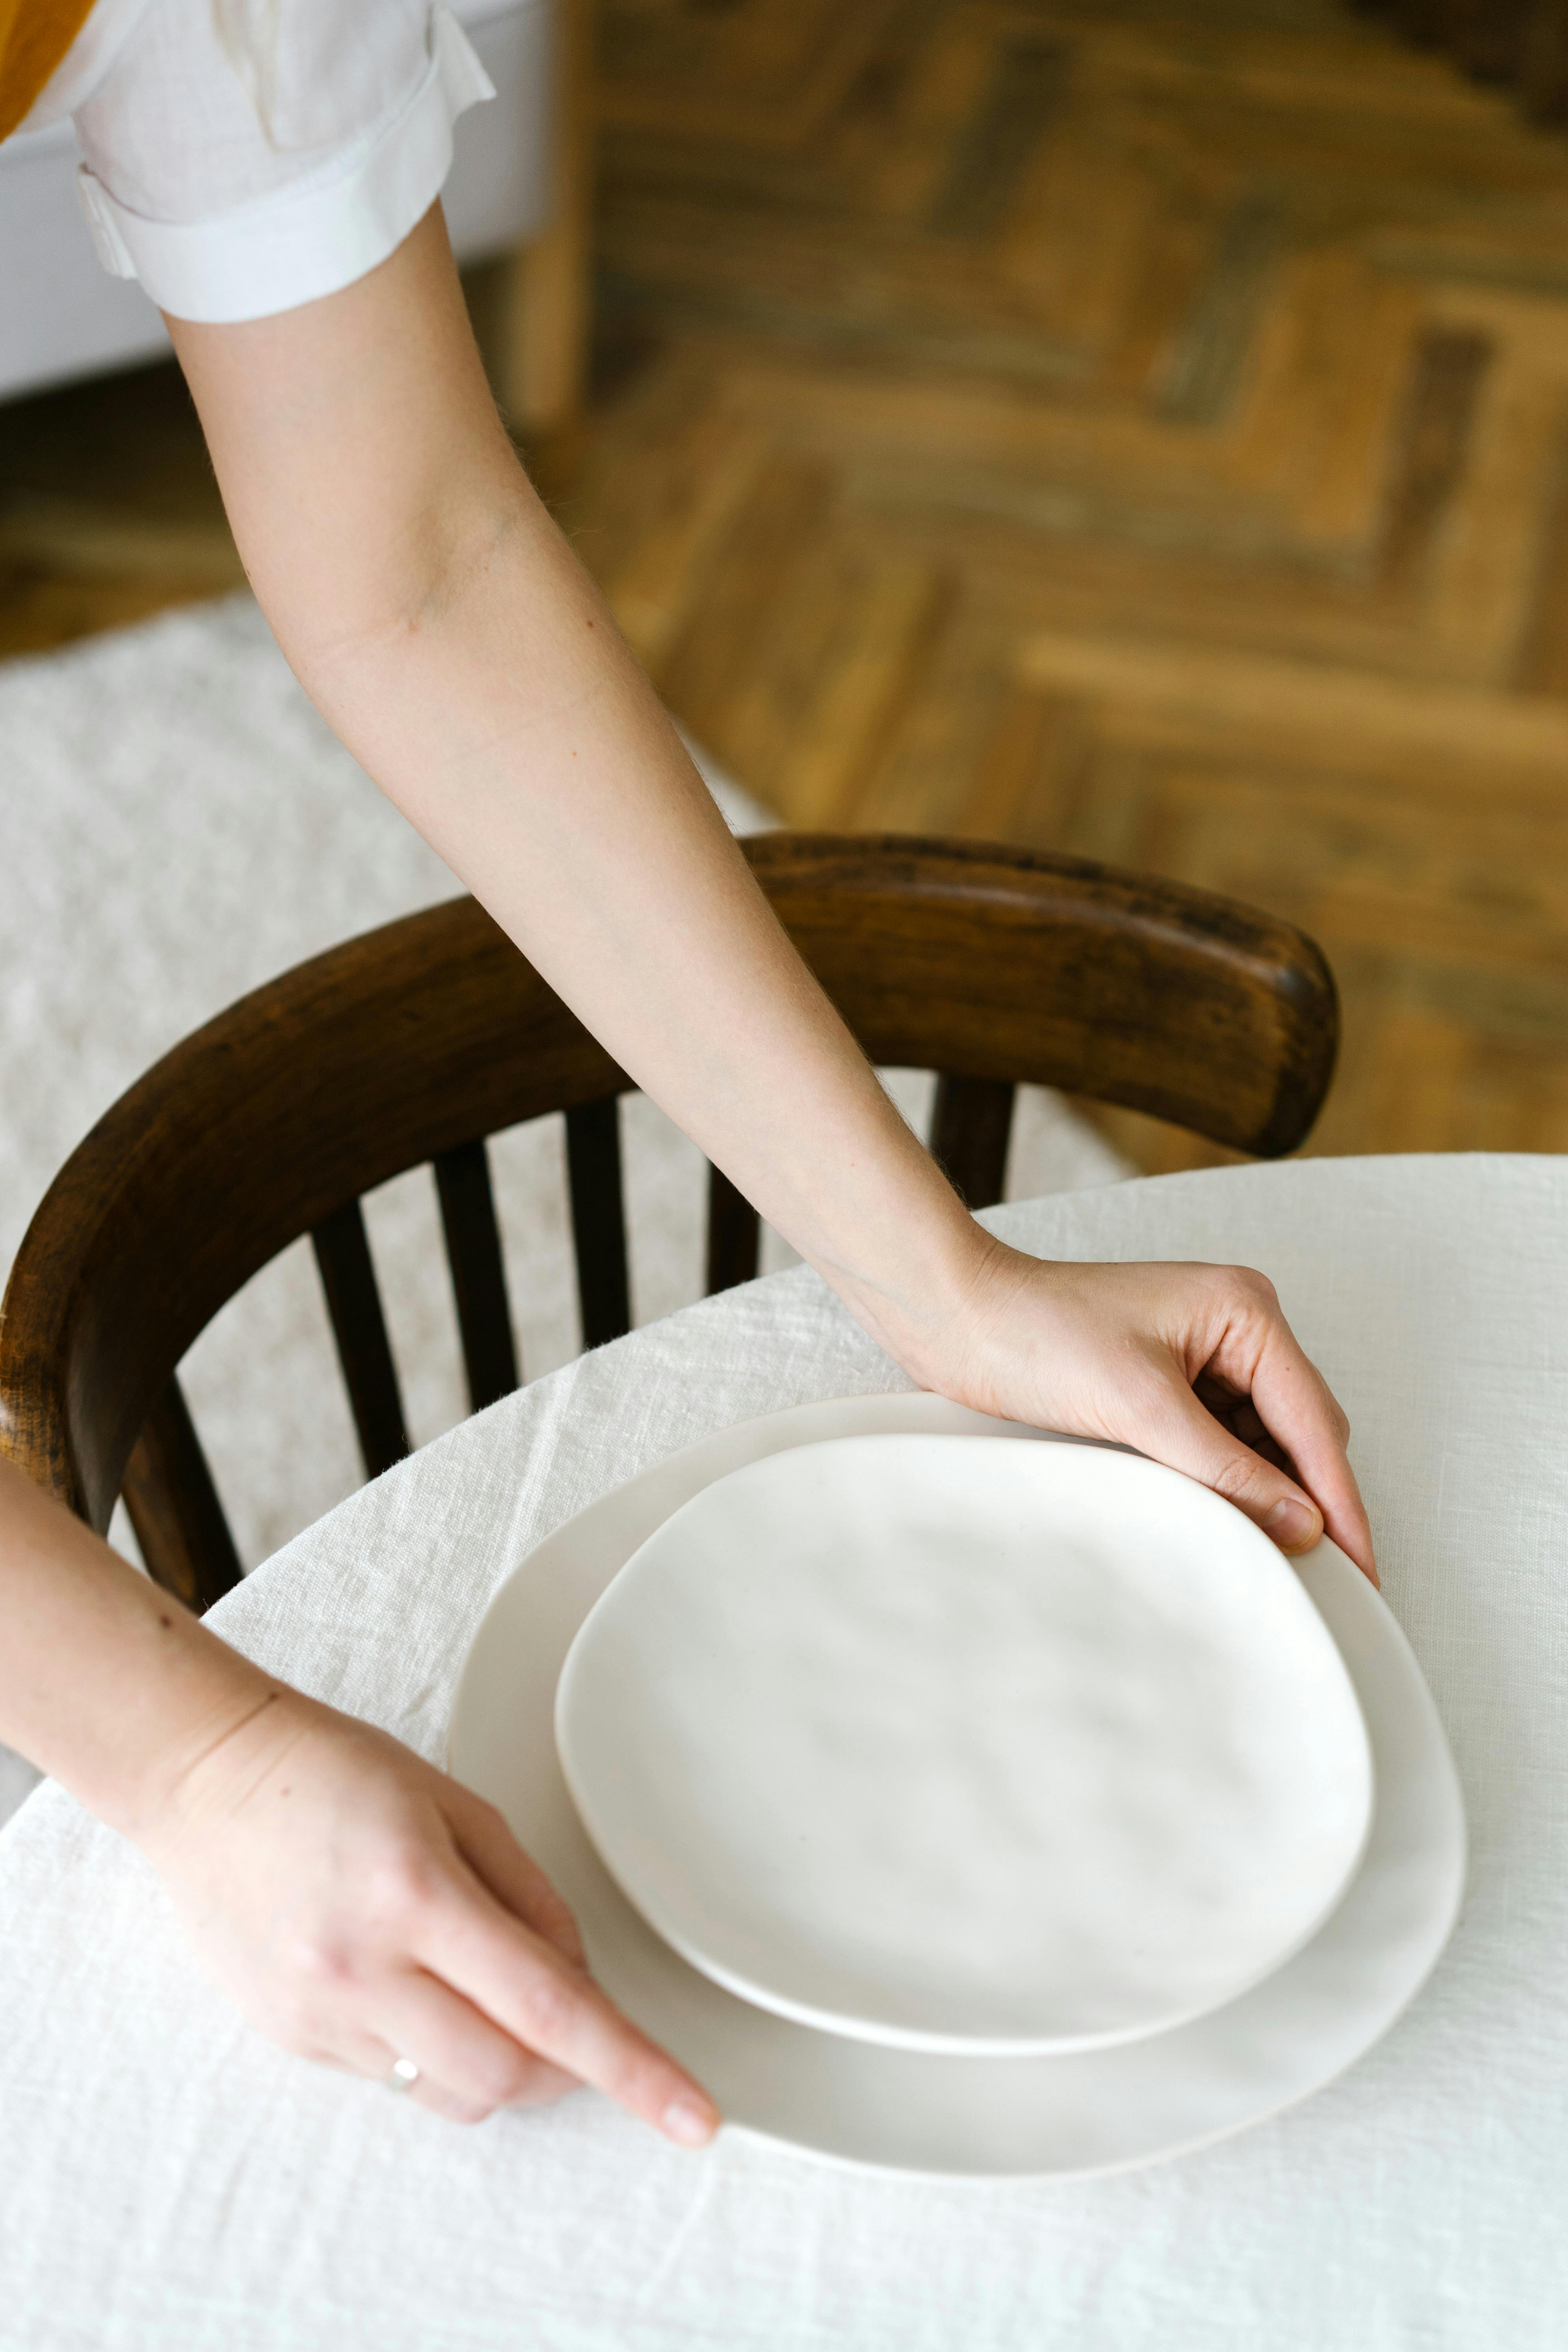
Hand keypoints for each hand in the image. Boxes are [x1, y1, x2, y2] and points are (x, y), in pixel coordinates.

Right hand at [137, 1686, 721, 2138]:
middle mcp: (362, 1965)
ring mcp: (319, 2012)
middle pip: (505, 2072)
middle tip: (570, 2020)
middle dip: (562, 2067)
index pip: (549, 2007)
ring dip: (497, 2065)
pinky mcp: (291, 2039)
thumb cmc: (332, 1774)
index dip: (632, 2067)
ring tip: (477, 1991)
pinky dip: (428, 2050)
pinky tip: (407, 1983)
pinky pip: (390, 2080)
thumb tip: (581, 1979)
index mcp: (415, 1892)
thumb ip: (529, 1895)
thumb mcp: (455, 1806)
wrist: (207, 1781)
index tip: (692, 2114)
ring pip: (450, 2094)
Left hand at [927, 1239, 1376, 1583]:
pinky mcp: (1167, 1381)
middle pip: (1300, 1433)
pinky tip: (1223, 1521)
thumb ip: (1226, 1469)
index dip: (1340, 1500)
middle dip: (1310, 1500)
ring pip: (1263, 1443)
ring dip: (1265, 1494)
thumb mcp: (1141, 1407)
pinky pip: (1221, 1442)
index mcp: (1246, 1311)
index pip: (1314, 1422)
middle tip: (1325, 1578)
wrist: (958, 1316)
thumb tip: (1300, 1524)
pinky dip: (1226, 1482)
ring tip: (1272, 1559)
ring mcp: (1202, 1354)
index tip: (1361, 1566)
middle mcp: (1235, 1327)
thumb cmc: (1037, 1332)